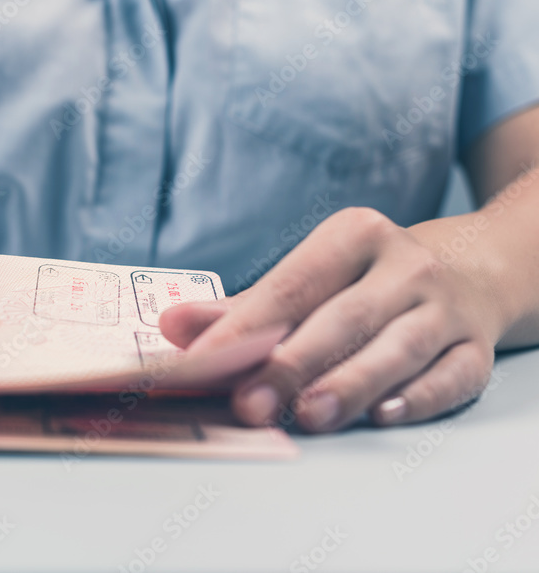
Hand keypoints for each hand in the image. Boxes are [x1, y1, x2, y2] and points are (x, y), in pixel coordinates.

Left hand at [159, 207, 506, 431]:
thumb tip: (174, 327)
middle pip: (344, 317)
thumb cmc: (364, 282)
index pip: (292, 284)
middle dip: (292, 363)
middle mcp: (406, 264)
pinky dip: (420, 396)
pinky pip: (453, 374)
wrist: (469, 270)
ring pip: (399, 347)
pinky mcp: (476, 347)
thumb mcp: (309, 278)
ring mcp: (446, 307)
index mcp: (355, 235)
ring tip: (311, 414)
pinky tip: (385, 414)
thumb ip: (243, 309)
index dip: (246, 327)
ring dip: (353, 382)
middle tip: (250, 403)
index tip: (203, 362)